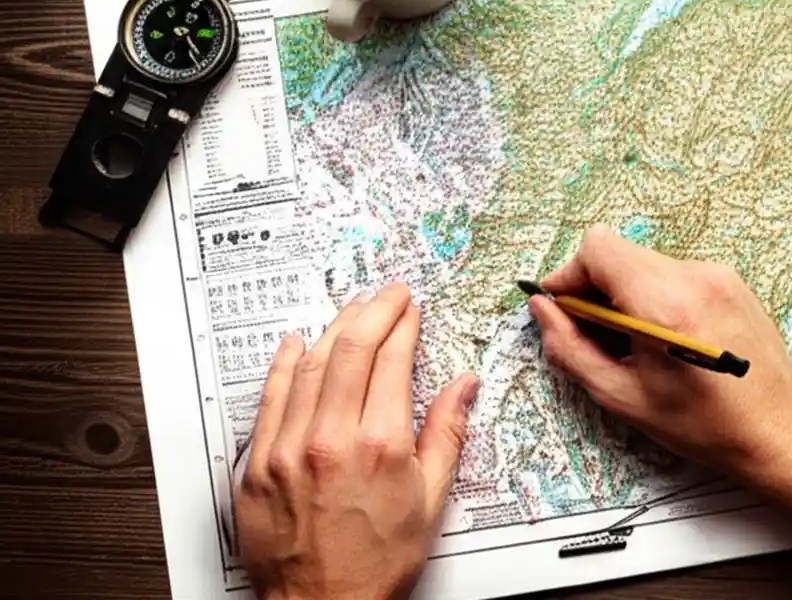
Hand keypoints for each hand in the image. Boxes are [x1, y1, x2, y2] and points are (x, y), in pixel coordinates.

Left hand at [234, 283, 479, 599]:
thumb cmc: (376, 565)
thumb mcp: (430, 501)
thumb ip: (446, 434)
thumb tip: (464, 388)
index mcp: (380, 446)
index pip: (392, 361)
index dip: (403, 326)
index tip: (410, 311)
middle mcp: (331, 440)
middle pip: (351, 349)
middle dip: (373, 311)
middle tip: (387, 296)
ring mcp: (288, 449)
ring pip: (310, 365)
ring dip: (333, 328)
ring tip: (352, 310)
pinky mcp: (257, 464)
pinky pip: (270, 398)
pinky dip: (285, 364)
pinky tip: (296, 344)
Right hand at [529, 225, 791, 475]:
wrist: (776, 430)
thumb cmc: (703, 424)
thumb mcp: (622, 396)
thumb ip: (571, 349)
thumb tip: (543, 311)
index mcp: (665, 305)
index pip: (598, 249)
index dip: (571, 276)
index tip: (565, 309)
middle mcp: (694, 277)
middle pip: (621, 254)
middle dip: (598, 289)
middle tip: (599, 335)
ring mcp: (718, 275)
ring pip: (646, 264)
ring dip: (629, 295)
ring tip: (639, 344)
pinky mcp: (732, 280)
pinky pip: (676, 274)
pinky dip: (658, 297)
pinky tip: (669, 339)